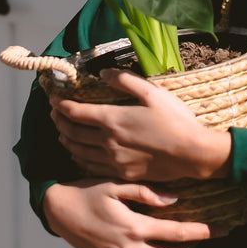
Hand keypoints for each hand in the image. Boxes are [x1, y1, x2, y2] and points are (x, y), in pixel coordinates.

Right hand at [42, 179, 223, 247]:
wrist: (57, 211)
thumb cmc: (87, 191)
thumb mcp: (115, 184)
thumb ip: (146, 192)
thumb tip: (174, 199)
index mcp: (135, 228)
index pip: (179, 234)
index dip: (204, 233)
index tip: (224, 230)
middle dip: (197, 245)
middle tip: (216, 235)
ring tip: (193, 236)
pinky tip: (160, 238)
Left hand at [50, 71, 232, 182]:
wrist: (192, 153)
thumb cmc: (175, 120)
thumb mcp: (152, 92)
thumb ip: (125, 81)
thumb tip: (103, 74)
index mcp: (113, 120)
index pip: (76, 113)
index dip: (61, 105)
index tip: (54, 99)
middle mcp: (108, 142)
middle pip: (73, 133)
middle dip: (59, 122)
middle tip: (54, 114)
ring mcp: (114, 160)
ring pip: (79, 152)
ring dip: (67, 141)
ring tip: (62, 134)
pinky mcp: (122, 173)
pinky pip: (92, 167)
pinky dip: (80, 159)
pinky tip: (79, 155)